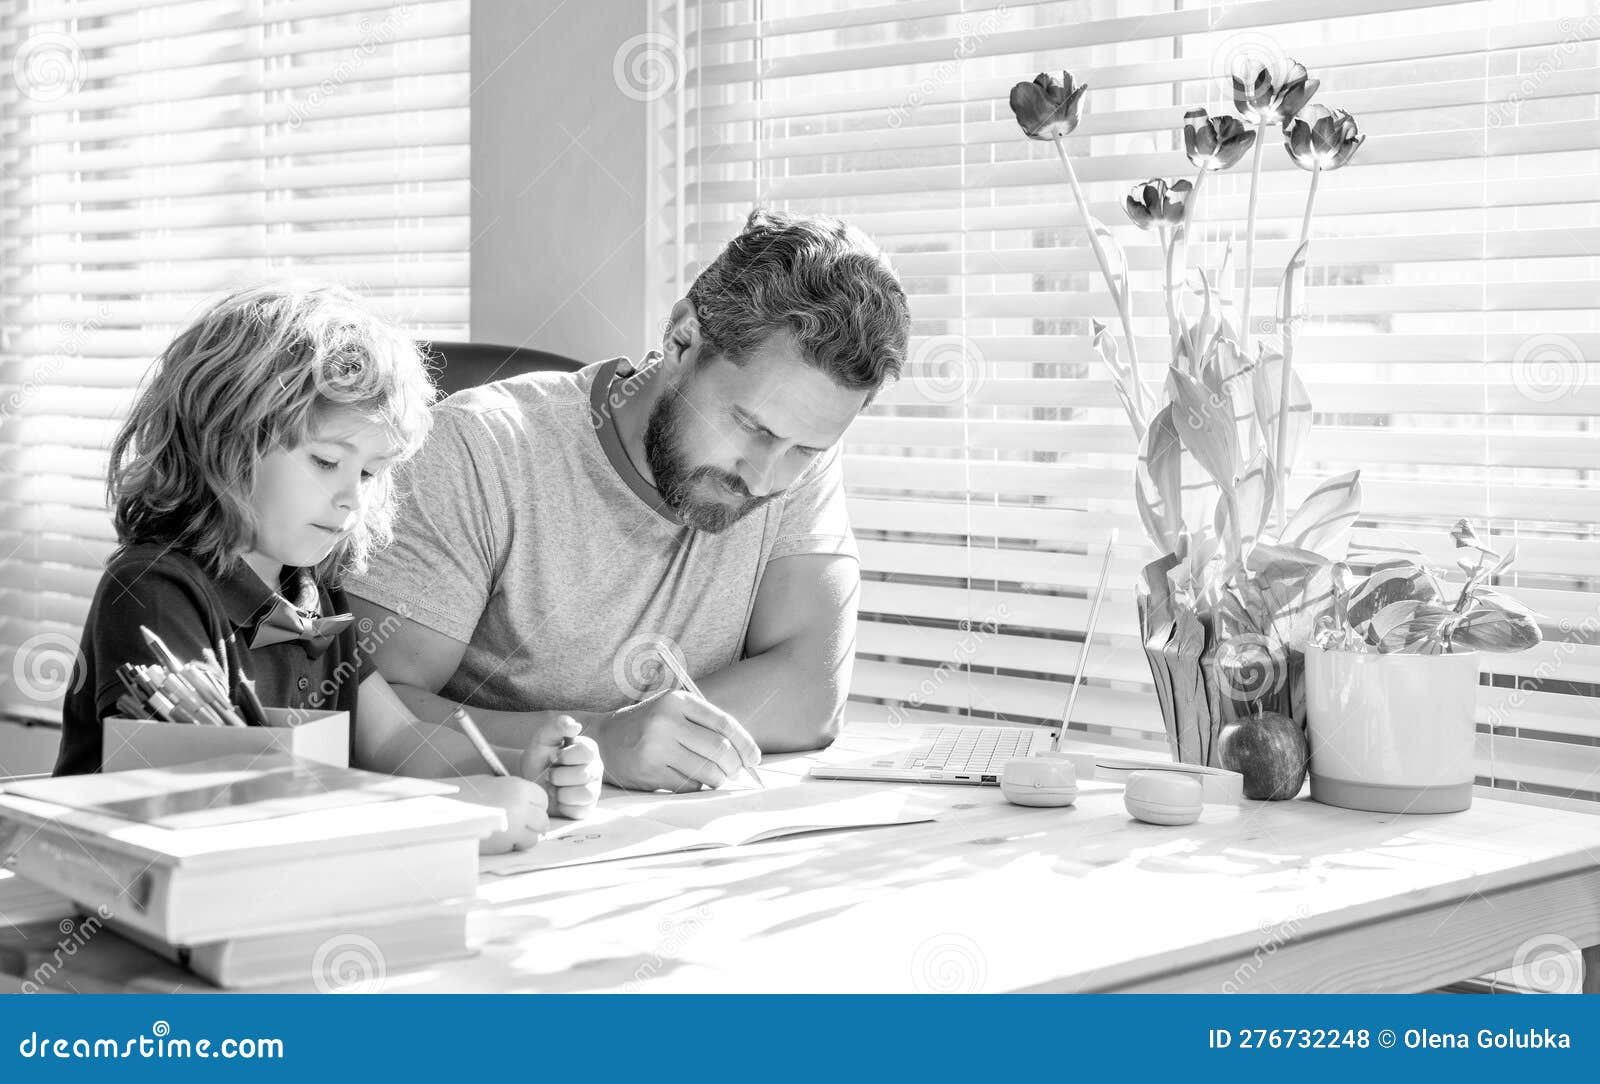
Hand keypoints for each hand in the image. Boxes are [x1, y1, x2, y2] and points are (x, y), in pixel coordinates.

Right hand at [453, 774, 548, 854]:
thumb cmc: (462, 794)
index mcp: (518, 788)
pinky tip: (496, 839)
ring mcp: (514, 829)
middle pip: (542, 820)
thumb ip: (514, 793)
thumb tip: (530, 805)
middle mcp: (521, 808)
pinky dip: (511, 846)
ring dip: (524, 837)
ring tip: (507, 832)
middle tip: (519, 824)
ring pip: (533, 838)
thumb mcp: (492, 783)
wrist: (439, 811)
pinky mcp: (503, 846)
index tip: (529, 809)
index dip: (536, 805)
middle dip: (533, 823)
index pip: (542, 799)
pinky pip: (516, 848)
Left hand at [519, 714, 602, 818]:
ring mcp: (594, 789)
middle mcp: (596, 769)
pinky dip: (563, 806)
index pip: (586, 753)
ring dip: (561, 792)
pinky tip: (558, 799)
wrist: (529, 782)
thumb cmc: (539, 759)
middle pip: (584, 774)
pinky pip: (580, 811)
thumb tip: (575, 726)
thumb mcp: (543, 738)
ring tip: (554, 788)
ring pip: (584, 794)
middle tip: (550, 774)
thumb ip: (557, 726)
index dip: (565, 756)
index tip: (552, 757)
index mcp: (589, 749)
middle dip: (559, 775)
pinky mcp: (587, 808)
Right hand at [594, 689, 760, 791]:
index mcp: (677, 701)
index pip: (724, 723)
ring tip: (715, 775)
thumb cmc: (648, 725)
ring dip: (718, 778)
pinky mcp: (649, 771)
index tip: (755, 759)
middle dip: (734, 766)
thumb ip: (705, 724)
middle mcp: (666, 722)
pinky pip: (688, 785)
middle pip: (719, 749)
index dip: (745, 744)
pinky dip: (698, 786)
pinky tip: (692, 779)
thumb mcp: (674, 711)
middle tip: (735, 771)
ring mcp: (656, 748)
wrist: (603, 740)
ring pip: (706, 771)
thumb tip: (745, 754)